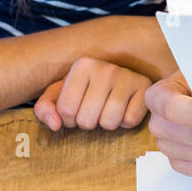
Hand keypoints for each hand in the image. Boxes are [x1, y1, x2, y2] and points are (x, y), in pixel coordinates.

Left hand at [34, 57, 151, 131]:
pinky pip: (130, 121)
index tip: (76, 111)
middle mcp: (105, 68)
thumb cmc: (86, 89)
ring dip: (106, 124)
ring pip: (109, 122)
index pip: (66, 110)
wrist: (121, 78)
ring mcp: (128, 76)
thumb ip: (45, 109)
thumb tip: (55, 125)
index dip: (68, 120)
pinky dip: (126, 122)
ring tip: (107, 111)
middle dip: (87, 123)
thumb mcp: (60, 94)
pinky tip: (124, 109)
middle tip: (93, 112)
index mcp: (82, 65)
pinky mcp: (145, 88)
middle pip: (86, 119)